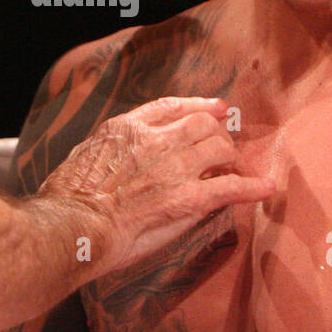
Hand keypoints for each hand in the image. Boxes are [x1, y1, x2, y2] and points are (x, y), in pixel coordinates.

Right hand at [35, 96, 274, 278]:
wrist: (71, 226)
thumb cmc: (65, 200)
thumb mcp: (82, 157)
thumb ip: (109, 150)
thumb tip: (119, 158)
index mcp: (125, 128)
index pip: (170, 107)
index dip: (197, 105)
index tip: (215, 107)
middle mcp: (155, 141)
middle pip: (202, 124)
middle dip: (218, 133)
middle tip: (225, 148)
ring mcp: (173, 168)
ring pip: (219, 148)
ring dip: (231, 157)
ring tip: (237, 168)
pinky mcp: (186, 199)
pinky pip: (230, 187)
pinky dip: (252, 187)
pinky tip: (266, 188)